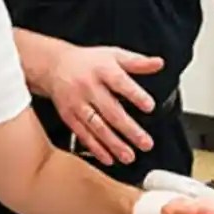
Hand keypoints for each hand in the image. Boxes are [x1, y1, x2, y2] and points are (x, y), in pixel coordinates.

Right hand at [46, 44, 163, 165]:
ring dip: (113, 144)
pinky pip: (83, 134)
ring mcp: (77, 104)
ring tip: (129, 156)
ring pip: (96, 127)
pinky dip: (96, 148)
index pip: (120, 82)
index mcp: (103, 71)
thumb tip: (159, 63)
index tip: (150, 107)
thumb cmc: (90, 61)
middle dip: (129, 129)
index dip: (135, 95)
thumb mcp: (114, 55)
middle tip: (146, 143)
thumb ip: (137, 62)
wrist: (54, 66)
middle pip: (110, 111)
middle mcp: (89, 88)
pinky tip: (109, 158)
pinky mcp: (69, 116)